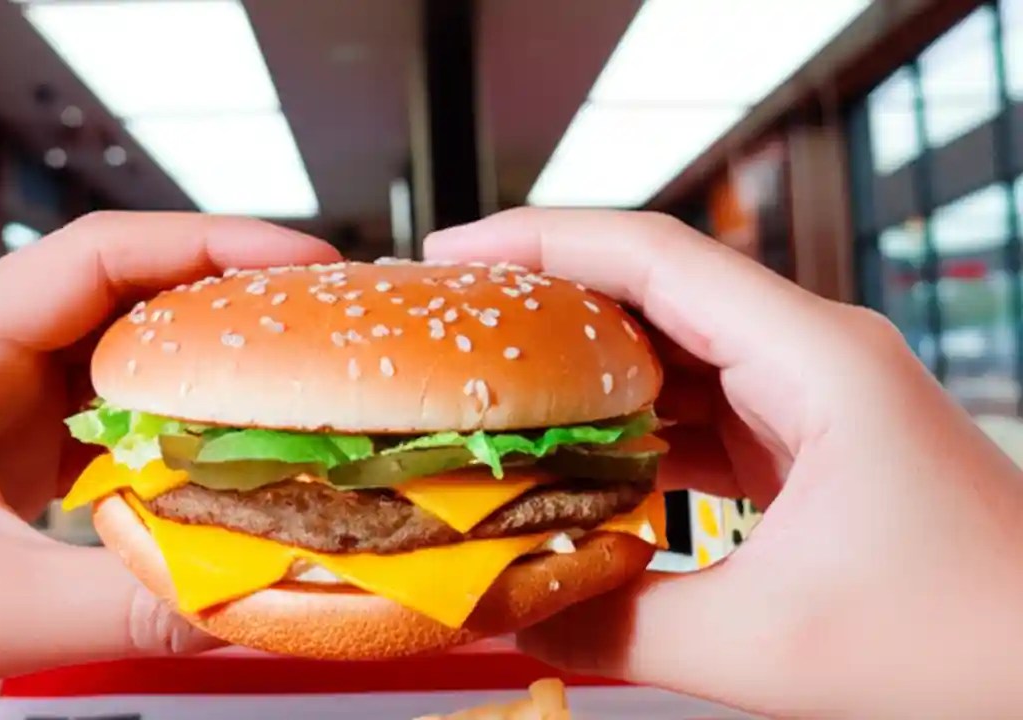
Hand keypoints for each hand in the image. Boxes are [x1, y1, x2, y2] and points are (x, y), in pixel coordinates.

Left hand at [0, 213, 339, 718]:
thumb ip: (128, 606)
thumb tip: (257, 600)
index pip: (100, 254)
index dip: (211, 245)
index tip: (301, 265)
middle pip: (121, 298)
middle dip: (221, 306)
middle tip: (313, 328)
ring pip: (115, 362)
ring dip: (196, 375)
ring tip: (280, 390)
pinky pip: (102, 424)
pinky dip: (166, 436)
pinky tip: (210, 463)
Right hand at [425, 208, 1022, 717]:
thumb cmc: (965, 641)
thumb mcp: (767, 644)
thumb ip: (619, 623)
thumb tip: (511, 611)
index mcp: (815, 359)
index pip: (653, 256)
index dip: (540, 240)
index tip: (449, 256)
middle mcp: (813, 354)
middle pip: (653, 288)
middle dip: (545, 297)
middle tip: (450, 322)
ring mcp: (812, 395)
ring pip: (672, 348)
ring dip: (584, 367)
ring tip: (492, 388)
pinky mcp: (807, 440)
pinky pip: (697, 407)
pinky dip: (628, 425)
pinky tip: (572, 456)